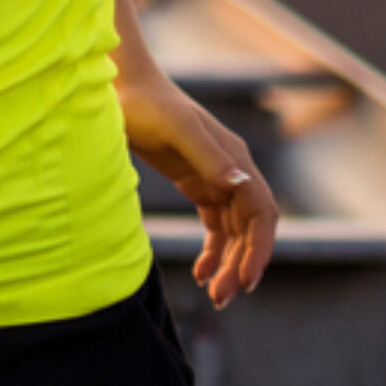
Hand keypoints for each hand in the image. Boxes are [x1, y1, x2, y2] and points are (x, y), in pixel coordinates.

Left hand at [122, 84, 278, 306]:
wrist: (122, 87)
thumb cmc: (147, 103)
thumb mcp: (176, 129)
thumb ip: (209, 157)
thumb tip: (241, 185)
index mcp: (236, 159)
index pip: (262, 213)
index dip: (259, 248)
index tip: (246, 281)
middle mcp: (233, 171)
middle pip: (252, 228)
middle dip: (242, 264)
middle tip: (222, 298)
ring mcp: (217, 179)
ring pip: (235, 232)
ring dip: (230, 263)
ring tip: (215, 294)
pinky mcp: (197, 184)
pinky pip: (216, 226)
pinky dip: (214, 251)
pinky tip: (202, 272)